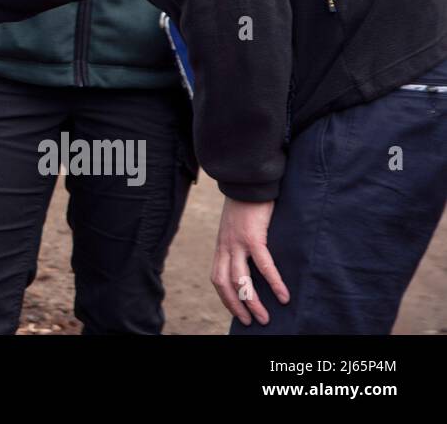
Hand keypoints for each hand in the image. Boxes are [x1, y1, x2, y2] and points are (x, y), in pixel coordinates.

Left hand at [211, 197, 289, 325]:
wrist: (248, 180)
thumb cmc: (247, 204)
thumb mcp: (237, 226)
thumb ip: (240, 243)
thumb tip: (253, 260)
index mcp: (222, 245)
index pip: (217, 277)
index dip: (225, 296)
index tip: (236, 310)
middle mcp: (226, 246)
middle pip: (223, 283)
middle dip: (235, 305)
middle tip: (249, 321)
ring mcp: (237, 242)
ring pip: (240, 279)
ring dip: (252, 302)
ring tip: (265, 317)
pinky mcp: (253, 236)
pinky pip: (263, 265)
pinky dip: (273, 282)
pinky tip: (283, 295)